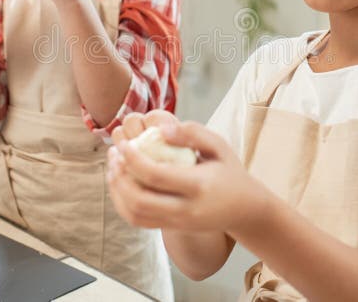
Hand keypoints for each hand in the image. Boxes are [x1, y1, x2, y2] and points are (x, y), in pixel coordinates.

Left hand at [107, 111, 267, 233]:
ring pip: (135, 214)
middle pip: (140, 201)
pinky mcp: (172, 228)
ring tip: (113, 166)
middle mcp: (186, 210)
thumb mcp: (219, 146)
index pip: (156, 176)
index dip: (133, 159)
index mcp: (199, 186)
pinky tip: (121, 182)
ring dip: (117, 191)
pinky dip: (122, 203)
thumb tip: (161, 129)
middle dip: (120, 177)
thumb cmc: (230, 171)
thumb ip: (193, 133)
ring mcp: (178, 223)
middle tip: (114, 154)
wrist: (244, 209)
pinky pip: (139, 221)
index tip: (124, 143)